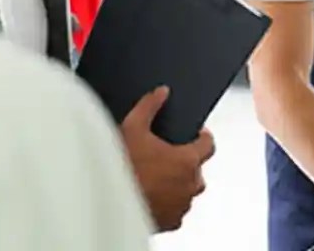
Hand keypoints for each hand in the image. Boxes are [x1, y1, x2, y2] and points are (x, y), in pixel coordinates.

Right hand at [120, 86, 216, 231]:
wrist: (105, 200)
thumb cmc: (121, 166)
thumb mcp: (132, 127)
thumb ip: (150, 106)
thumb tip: (161, 92)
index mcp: (187, 160)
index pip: (209, 144)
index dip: (202, 136)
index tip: (193, 134)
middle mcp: (190, 185)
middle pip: (197, 168)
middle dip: (185, 161)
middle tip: (164, 155)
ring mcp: (181, 205)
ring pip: (186, 191)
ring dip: (176, 183)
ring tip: (154, 175)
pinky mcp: (170, 222)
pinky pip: (176, 210)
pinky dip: (168, 203)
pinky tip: (150, 194)